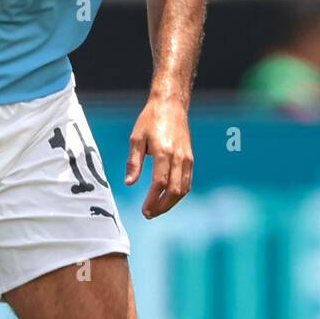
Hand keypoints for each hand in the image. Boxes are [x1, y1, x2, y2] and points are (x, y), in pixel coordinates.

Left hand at [125, 97, 192, 218]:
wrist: (171, 105)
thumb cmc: (150, 120)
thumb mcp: (136, 138)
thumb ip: (133, 162)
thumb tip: (129, 183)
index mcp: (164, 152)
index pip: (160, 183)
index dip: (153, 200)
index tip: (144, 210)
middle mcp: (179, 157)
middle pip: (174, 190)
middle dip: (162, 206)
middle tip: (148, 214)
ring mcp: (187, 158)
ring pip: (183, 189)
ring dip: (171, 203)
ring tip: (157, 209)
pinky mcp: (190, 158)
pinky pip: (187, 181)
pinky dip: (179, 193)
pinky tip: (167, 198)